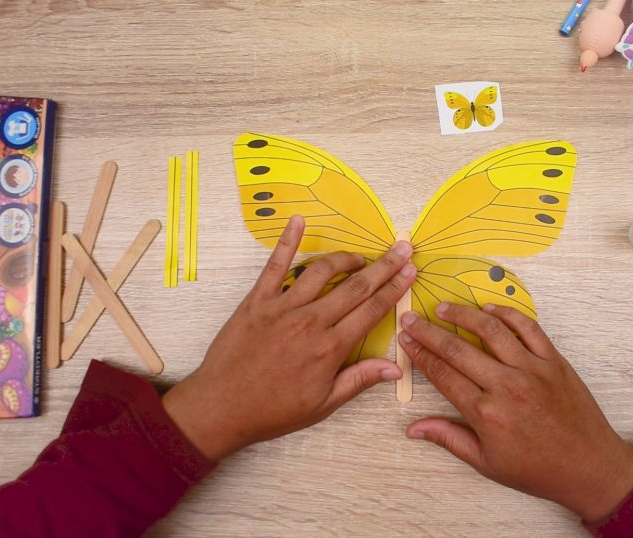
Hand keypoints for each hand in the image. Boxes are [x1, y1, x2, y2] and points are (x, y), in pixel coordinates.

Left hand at [163, 215, 415, 460]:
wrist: (221, 407)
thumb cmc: (273, 411)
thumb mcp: (323, 404)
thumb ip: (359, 380)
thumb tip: (396, 368)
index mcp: (331, 348)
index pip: (372, 310)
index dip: (395, 288)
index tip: (410, 272)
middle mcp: (311, 321)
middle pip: (356, 286)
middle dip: (383, 266)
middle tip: (402, 249)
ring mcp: (283, 307)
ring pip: (322, 271)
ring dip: (346, 258)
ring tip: (360, 256)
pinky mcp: (257, 301)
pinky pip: (275, 265)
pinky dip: (287, 241)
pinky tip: (298, 221)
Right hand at [399, 302, 632, 522]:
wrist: (590, 468)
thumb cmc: (538, 471)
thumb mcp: (487, 463)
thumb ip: (449, 438)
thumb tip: (413, 428)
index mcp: (486, 414)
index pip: (443, 374)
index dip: (420, 354)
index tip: (406, 341)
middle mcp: (507, 386)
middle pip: (457, 349)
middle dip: (429, 331)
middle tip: (411, 319)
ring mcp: (533, 370)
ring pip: (491, 330)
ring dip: (463, 315)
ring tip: (443, 308)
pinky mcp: (555, 362)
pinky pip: (528, 328)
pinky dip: (507, 314)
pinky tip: (489, 310)